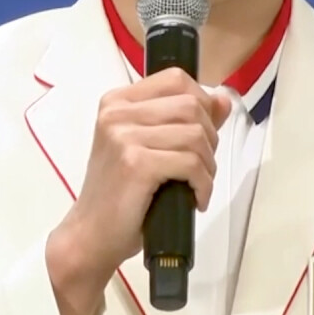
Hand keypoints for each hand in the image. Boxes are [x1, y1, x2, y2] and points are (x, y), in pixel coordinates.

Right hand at [49, 68, 232, 288]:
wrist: (91, 235)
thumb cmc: (120, 194)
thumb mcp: (150, 148)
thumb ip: (185, 120)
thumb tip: (223, 99)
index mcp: (117, 101)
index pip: (176, 79)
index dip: (201, 103)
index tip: (202, 134)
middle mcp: (117, 112)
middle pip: (191, 105)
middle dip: (209, 138)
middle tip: (201, 167)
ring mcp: (124, 136)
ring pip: (195, 135)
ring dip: (208, 165)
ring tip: (197, 184)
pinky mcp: (135, 163)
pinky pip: (191, 163)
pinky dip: (203, 184)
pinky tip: (195, 198)